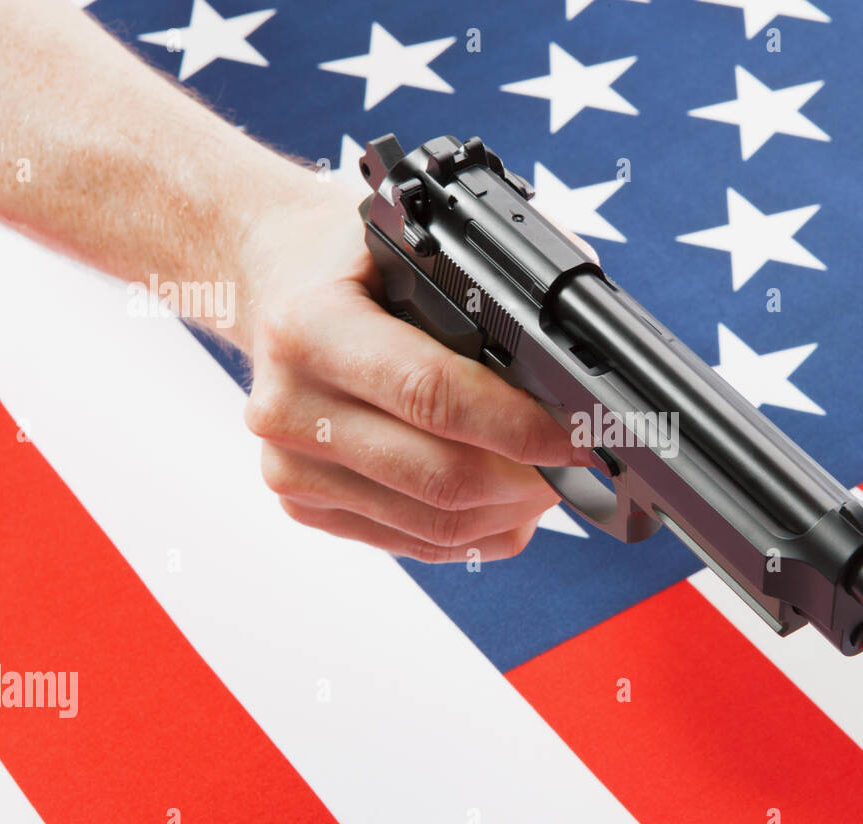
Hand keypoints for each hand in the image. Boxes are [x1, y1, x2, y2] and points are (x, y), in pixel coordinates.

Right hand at [238, 186, 591, 563]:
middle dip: (529, 477)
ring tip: (553, 479)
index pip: (432, 395)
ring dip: (512, 510)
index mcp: (310, 328)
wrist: (282, 289)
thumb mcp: (421, 242)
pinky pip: (417, 543)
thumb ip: (498, 282)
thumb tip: (579, 347)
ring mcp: (291, 467)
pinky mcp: (306, 506)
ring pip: (436, 523)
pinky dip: (479, 529)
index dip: (519, 424)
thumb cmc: (362, 266)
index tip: (578, 434)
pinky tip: (508, 501)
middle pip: (440, 476)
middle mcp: (289, 405)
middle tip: (580, 463)